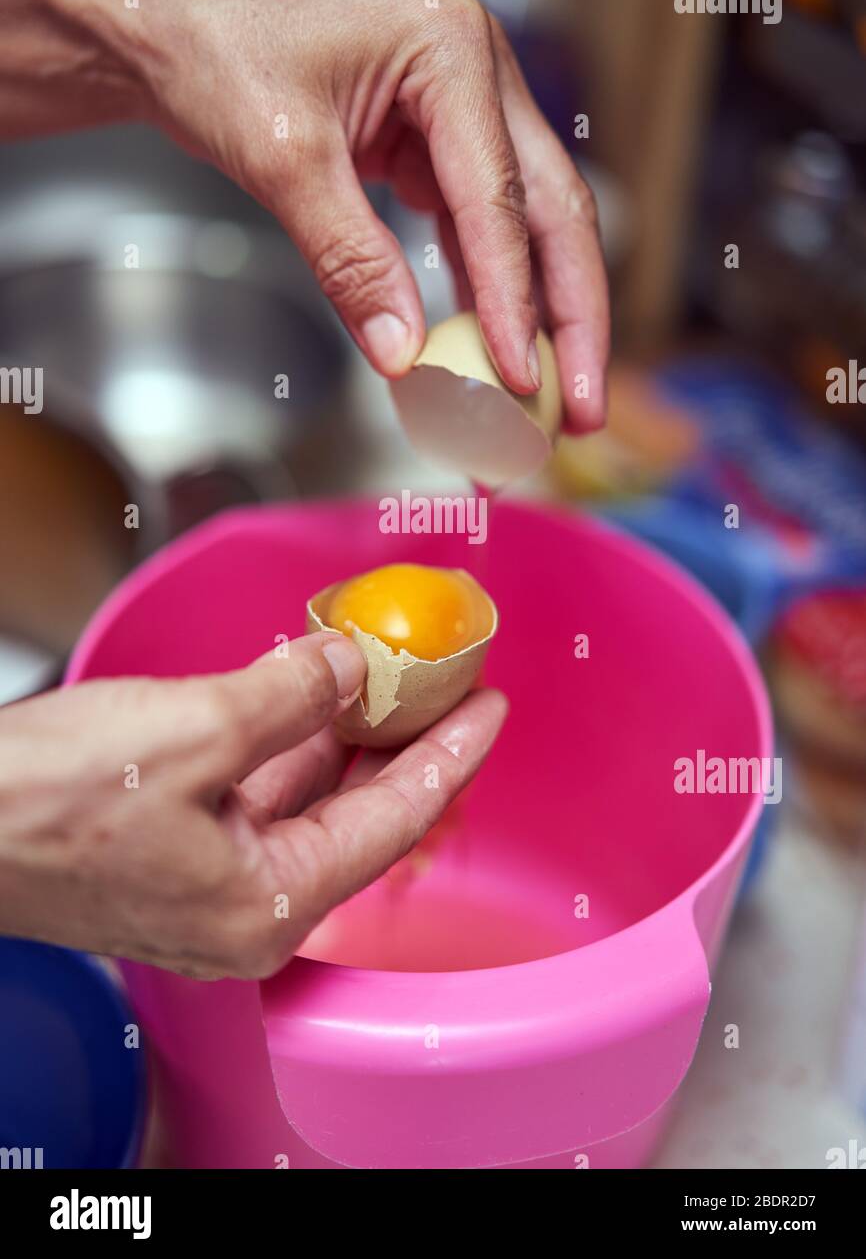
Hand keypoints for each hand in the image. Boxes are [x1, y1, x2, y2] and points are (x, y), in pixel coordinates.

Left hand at [0, 0, 608, 426]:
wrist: (173, 25)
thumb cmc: (221, 56)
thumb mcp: (285, 161)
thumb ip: (349, 260)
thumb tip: (403, 357)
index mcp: (451, 49)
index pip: (497, 199)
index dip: (514, 300)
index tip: (521, 380)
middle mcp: (479, 72)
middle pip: (553, 211)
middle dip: (573, 317)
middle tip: (584, 405)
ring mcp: (467, 108)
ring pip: (531, 226)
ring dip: (544, 314)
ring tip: (556, 398)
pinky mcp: (441, 144)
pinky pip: (481, 228)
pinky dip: (490, 292)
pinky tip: (497, 353)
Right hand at [0, 633, 505, 978]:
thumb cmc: (46, 801)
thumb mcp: (196, 730)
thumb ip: (290, 695)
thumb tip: (351, 662)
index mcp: (267, 904)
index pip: (393, 821)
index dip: (449, 756)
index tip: (490, 708)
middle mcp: (245, 910)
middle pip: (353, 814)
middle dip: (398, 739)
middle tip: (446, 681)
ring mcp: (206, 886)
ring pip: (300, 799)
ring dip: (336, 730)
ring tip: (382, 669)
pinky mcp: (170, 855)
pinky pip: (250, 794)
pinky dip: (279, 738)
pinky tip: (298, 686)